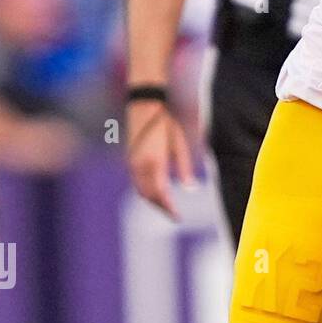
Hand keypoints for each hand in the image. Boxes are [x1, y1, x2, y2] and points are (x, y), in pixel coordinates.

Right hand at [126, 100, 194, 218]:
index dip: (168, 207)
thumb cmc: (166, 123)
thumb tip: (191, 188)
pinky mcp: (129, 160)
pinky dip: (146, 192)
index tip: (178, 217)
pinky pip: (137, 183)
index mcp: (154, 162)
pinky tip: (157, 193)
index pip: (160, 193)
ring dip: (153, 201)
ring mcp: (132, 163)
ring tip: (167, 207)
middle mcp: (139, 165)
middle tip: (174, 215)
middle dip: (161, 207)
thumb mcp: (179, 144)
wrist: (144, 106)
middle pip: (148, 196)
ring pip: (140, 191)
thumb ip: (184, 167)